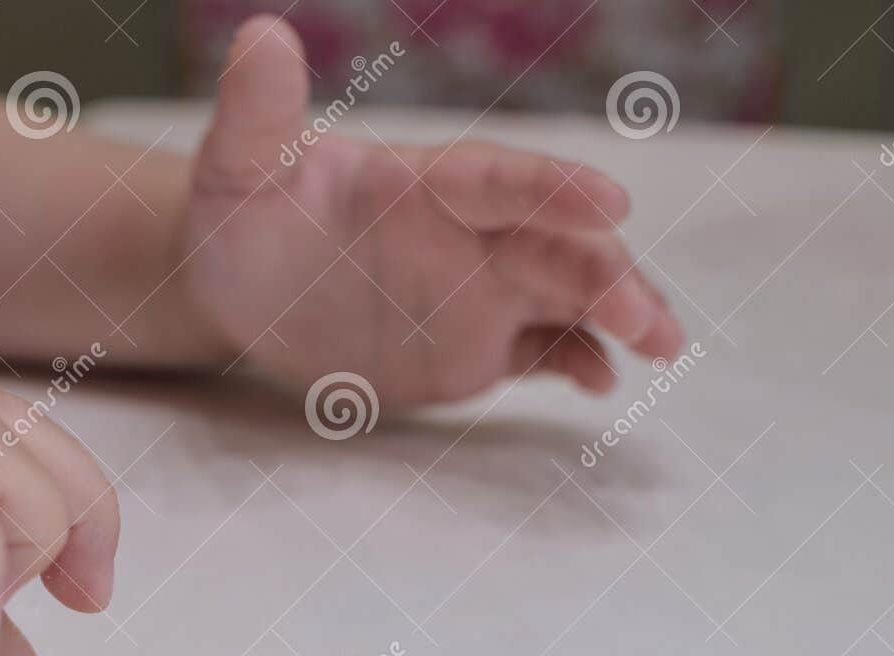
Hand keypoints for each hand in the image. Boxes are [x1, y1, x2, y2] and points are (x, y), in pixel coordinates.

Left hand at [180, 16, 684, 404]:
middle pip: (554, 245)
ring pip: (566, 295)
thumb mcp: (235, 169)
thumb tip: (261, 35)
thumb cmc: (243, 217)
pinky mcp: (476, 346)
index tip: (610, 202)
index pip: (497, 180)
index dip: (552, 189)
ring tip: (658, 346)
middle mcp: (468, 233)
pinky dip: (575, 361)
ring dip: (616, 314)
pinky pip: (540, 350)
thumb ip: (256, 115)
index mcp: (425, 182)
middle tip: (645, 316)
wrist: (242, 287)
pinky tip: (600, 382)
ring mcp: (479, 291)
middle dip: (605, 274)